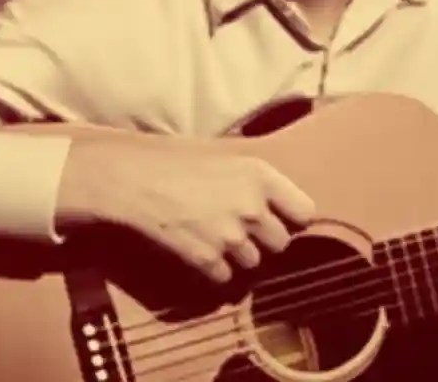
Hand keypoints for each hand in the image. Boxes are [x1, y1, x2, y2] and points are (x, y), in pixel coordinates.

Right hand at [56, 133, 315, 283]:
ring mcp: (230, 236)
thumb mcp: (226, 158)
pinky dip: (215, 271)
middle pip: (281, 244)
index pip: (305, 212)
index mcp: (261, 176)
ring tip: (214, 237)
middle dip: (264, 241)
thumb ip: (256, 181)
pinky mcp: (207, 260)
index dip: (293, 219)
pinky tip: (198, 250)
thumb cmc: (174, 163)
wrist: (132, 181)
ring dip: (239, 257)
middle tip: (240, 230)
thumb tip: (278, 204)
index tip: (280, 220)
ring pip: (254, 264)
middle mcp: (252, 207)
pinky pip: (226, 279)